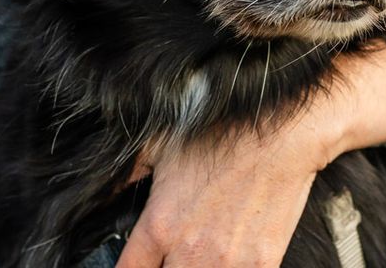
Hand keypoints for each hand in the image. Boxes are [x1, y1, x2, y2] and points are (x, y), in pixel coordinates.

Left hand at [114, 111, 328, 267]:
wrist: (282, 131)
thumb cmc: (223, 131)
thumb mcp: (159, 145)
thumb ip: (128, 176)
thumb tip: (103, 189)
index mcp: (159, 225)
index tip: (141, 264)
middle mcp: (188, 252)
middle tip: (173, 256)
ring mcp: (226, 263)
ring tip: (200, 256)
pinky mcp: (260, 265)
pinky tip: (226, 259)